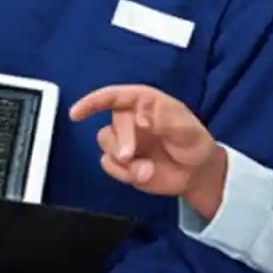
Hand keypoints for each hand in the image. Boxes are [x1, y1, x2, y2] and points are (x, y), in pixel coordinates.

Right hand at [69, 84, 226, 217]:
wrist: (196, 172)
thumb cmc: (192, 141)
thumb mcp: (186, 127)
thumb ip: (165, 120)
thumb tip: (140, 117)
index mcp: (143, 102)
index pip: (113, 97)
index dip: (92, 102)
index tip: (76, 113)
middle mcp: (129, 120)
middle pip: (111, 126)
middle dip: (120, 141)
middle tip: (130, 155)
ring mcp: (124, 142)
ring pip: (106, 146)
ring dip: (123, 161)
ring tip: (147, 170)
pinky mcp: (122, 163)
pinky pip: (109, 165)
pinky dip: (123, 173)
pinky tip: (144, 174)